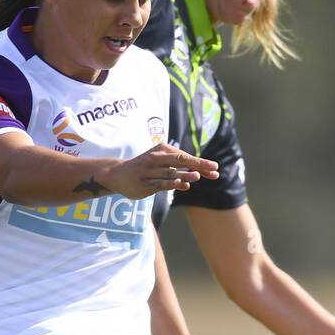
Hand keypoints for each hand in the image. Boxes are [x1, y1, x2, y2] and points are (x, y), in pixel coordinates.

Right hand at [101, 145, 218, 200]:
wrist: (118, 174)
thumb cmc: (144, 168)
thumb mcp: (160, 163)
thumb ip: (177, 169)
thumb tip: (197, 175)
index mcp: (162, 150)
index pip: (185, 157)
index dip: (201, 163)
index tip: (216, 168)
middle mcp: (157, 158)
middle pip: (181, 161)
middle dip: (198, 164)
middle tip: (214, 169)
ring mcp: (150, 171)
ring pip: (171, 172)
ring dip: (185, 174)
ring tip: (198, 176)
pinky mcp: (145, 183)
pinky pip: (160, 183)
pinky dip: (172, 183)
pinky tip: (183, 185)